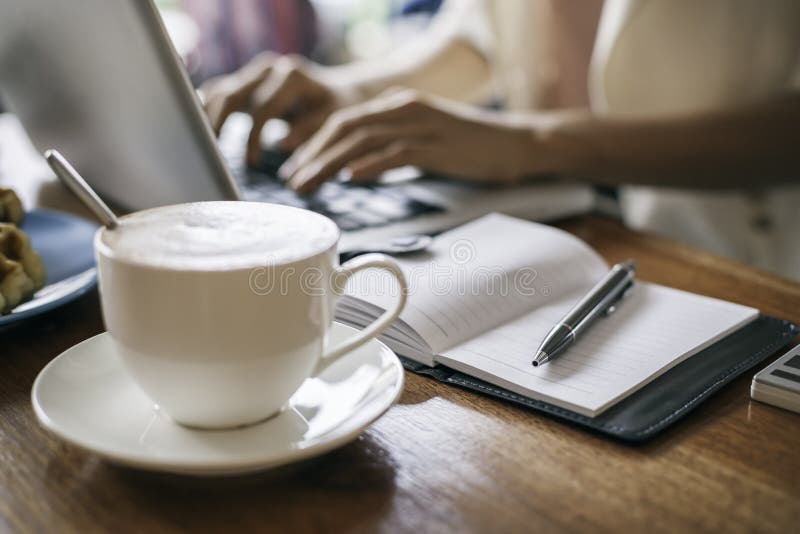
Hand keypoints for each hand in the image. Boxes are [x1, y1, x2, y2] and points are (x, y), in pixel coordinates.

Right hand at [201, 52, 360, 164]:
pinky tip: (201, 133)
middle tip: (210, 155)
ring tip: (201, 148)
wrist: (337, 94)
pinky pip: (220, 92)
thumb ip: (309, 131)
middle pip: (232, 94)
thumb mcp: (330, 121)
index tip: (251, 164)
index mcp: (292, 76)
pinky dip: (208, 111)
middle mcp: (270, 68)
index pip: (262, 109)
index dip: (252, 138)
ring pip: (221, 91)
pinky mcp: (247, 80)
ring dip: (207, 118)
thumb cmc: (336, 111)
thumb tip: (281, 146)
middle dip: (218, 125)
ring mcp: (255, 72)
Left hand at [279, 90, 546, 192]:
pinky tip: (351, 178)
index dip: (313, 143)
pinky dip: (372, 165)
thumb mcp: (423, 141)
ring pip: (364, 140)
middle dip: (312, 154)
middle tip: (290, 180)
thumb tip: (353, 168)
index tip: (293, 166)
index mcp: (397, 105)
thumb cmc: (469, 148)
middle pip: (346, 127)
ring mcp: (423, 125)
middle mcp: (405, 108)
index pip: (343, 120)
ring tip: (308, 184)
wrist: (516, 144)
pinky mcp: (440, 145)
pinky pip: (398, 153)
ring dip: (330, 163)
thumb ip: (390, 147)